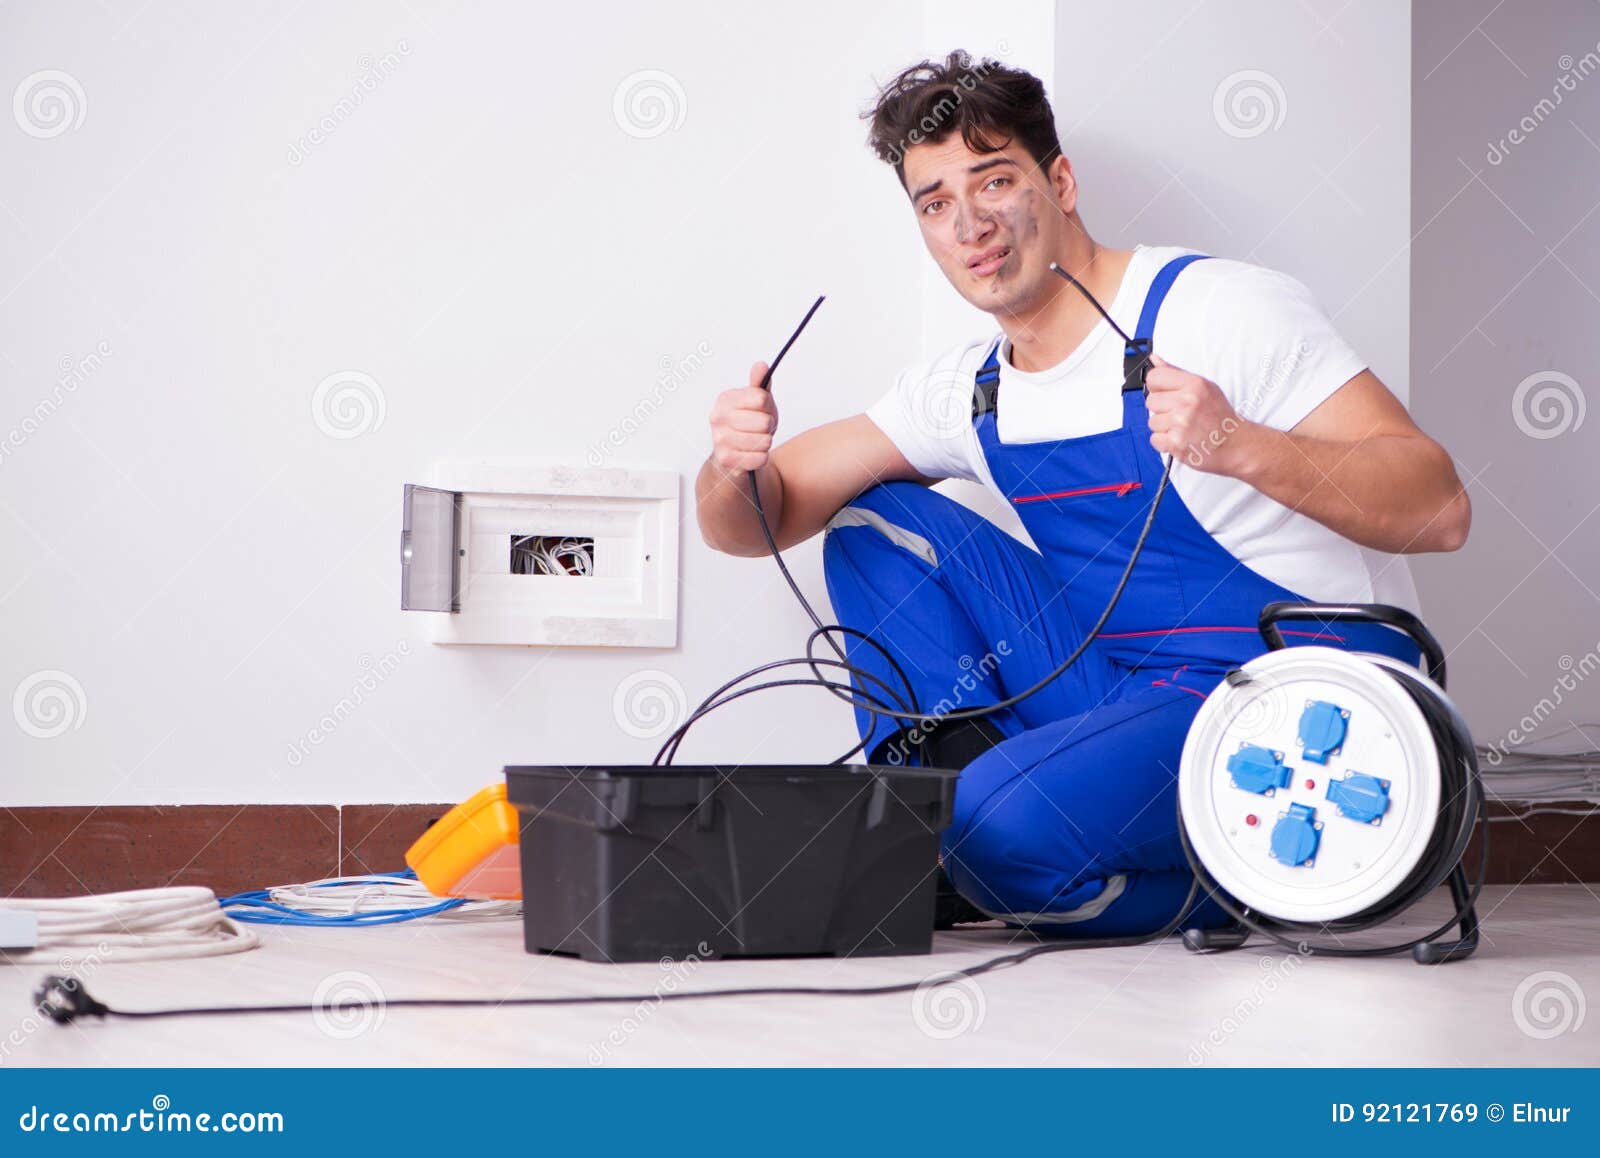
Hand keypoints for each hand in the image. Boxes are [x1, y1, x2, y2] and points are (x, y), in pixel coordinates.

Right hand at [708, 361, 779, 473]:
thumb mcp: (756, 402)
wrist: (732, 455)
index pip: (761, 398)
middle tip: (760, 429)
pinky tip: (753, 454)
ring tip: (756, 441)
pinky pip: (760, 458)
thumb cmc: (748, 425)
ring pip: (763, 441)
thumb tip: (761, 365)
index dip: (768, 407)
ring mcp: (719, 439)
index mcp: (725, 399)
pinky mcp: (725, 459)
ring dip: (765, 443)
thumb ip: (760, 384)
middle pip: (763, 421)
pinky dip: (762, 457)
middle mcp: (717, 417)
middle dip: (768, 427)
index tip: (760, 411)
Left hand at [1143, 354, 1249, 473]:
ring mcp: (1181, 424)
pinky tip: (1179, 438)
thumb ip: (1176, 372)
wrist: (1235, 443)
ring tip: (1182, 427)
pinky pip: (1154, 439)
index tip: (1165, 393)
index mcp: (1194, 385)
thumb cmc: (1219, 415)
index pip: (1154, 377)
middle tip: (1180, 414)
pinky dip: (1164, 442)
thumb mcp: (1204, 386)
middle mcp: (1187, 402)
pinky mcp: (1176, 443)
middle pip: (1151, 401)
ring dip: (1164, 427)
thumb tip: (1154, 359)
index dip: (1157, 386)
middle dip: (1162, 409)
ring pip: (1152, 422)